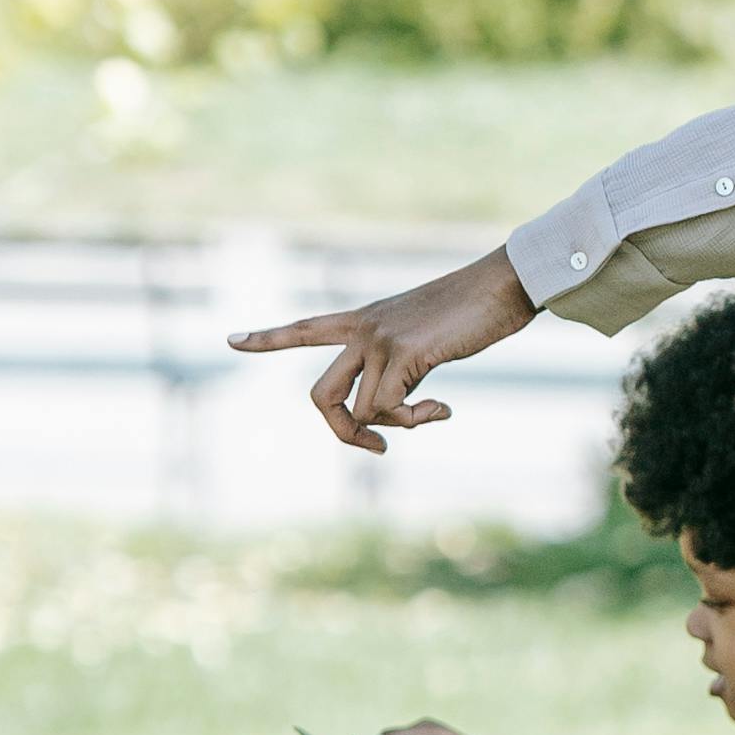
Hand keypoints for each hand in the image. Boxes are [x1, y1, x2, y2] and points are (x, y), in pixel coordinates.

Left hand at [231, 244, 532, 453]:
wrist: (502, 285)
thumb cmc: (474, 311)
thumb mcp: (425, 340)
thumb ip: (401, 366)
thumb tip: (390, 411)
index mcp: (365, 320)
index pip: (305, 329)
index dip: (268, 338)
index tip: (231, 339)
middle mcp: (363, 330)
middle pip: (320, 395)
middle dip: (342, 432)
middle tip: (379, 449)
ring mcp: (378, 340)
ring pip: (359, 411)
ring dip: (397, 426)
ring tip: (432, 410)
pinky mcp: (401, 352)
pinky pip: (388, 409)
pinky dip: (416, 420)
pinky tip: (444, 407)